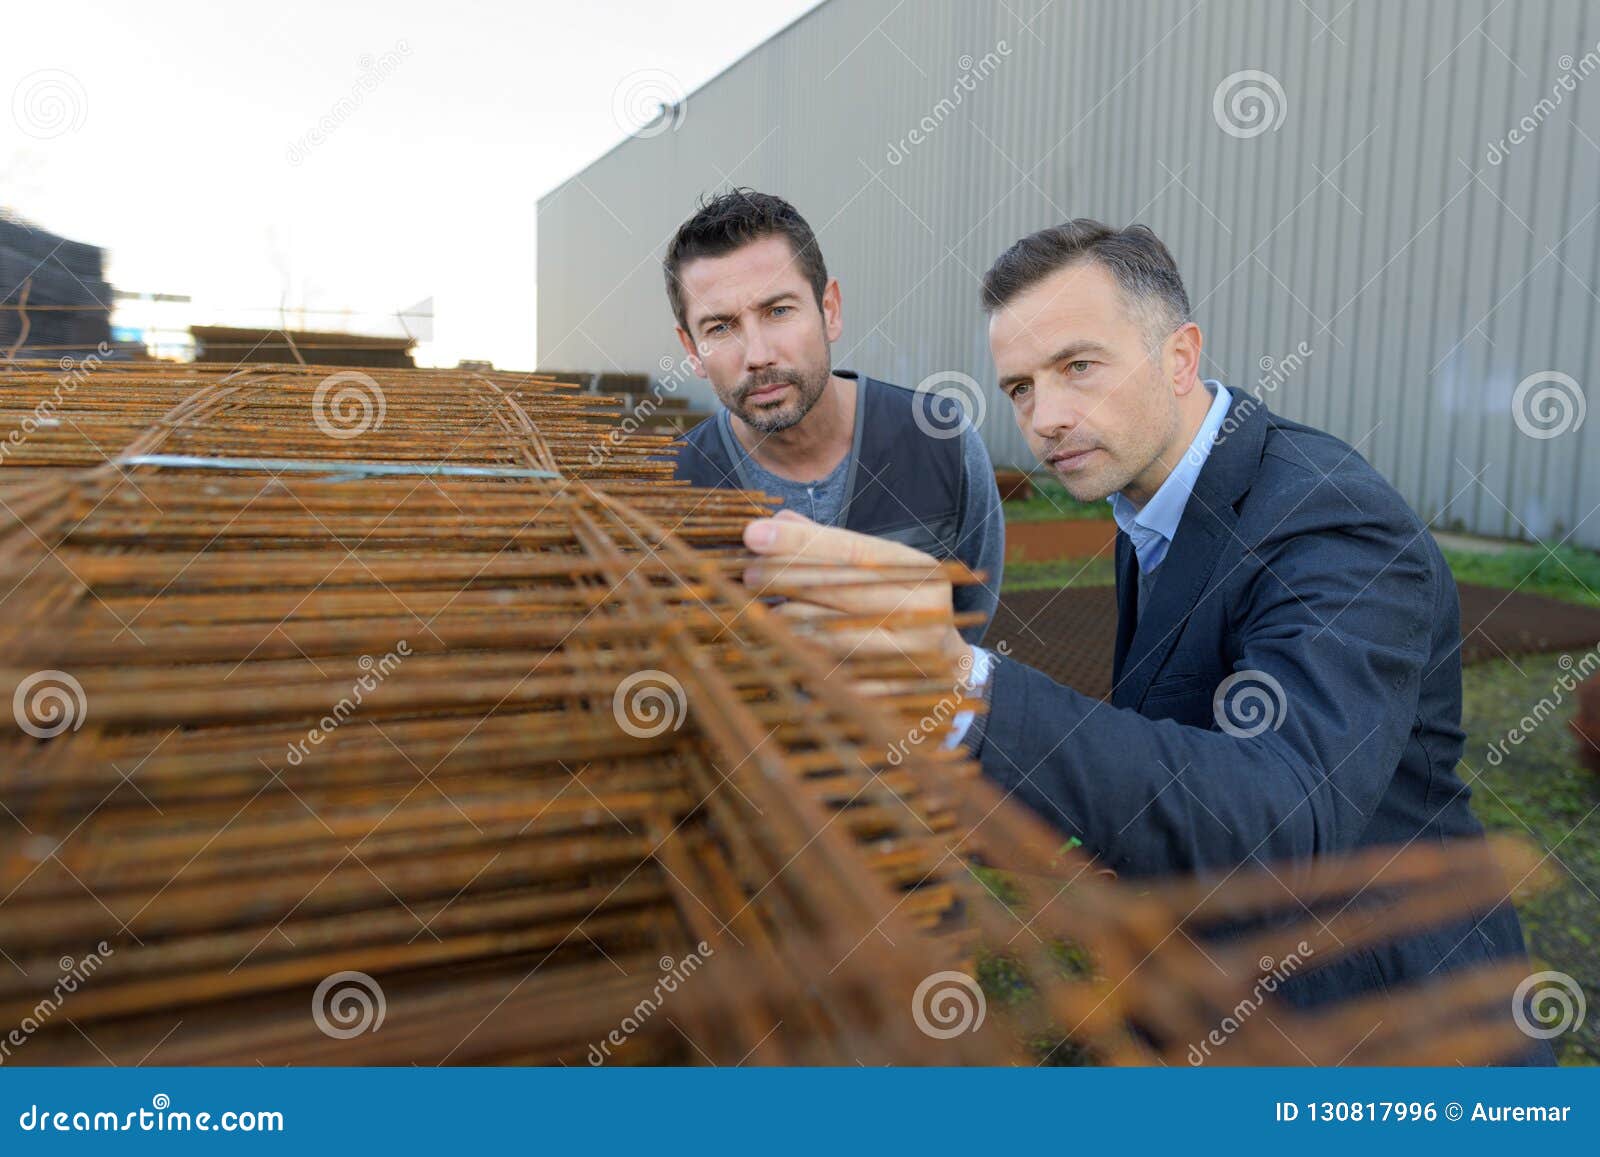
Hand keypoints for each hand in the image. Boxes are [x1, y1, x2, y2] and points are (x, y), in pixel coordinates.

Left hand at [741, 510, 971, 678]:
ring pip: (825, 633)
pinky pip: (828, 671)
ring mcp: (909, 655)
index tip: (753, 534)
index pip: (850, 550)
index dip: (798, 542)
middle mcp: (921, 610)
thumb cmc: (900, 607)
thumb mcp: (877, 569)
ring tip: (767, 610)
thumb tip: (779, 518)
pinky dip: (800, 655)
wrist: (946, 669)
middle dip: (782, 577)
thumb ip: (829, 544)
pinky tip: (784, 645)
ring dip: (785, 618)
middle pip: (835, 589)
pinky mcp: (889, 691)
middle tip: (748, 574)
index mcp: (918, 571)